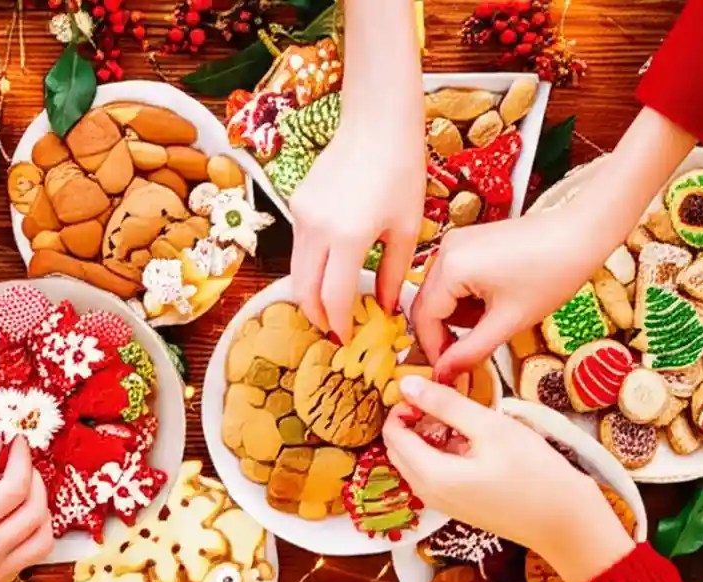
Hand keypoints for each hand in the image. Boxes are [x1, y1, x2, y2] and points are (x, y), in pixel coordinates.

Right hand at [0, 435, 51, 581]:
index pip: (13, 489)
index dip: (22, 461)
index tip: (18, 443)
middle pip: (35, 511)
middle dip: (36, 480)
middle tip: (21, 464)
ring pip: (43, 537)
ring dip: (42, 509)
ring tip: (23, 492)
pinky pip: (32, 555)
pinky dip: (32, 532)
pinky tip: (15, 518)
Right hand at [289, 117, 425, 341]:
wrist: (376, 123)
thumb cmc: (401, 171)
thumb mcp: (406, 229)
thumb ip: (393, 274)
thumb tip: (383, 307)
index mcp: (349, 237)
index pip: (333, 297)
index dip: (338, 323)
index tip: (347, 337)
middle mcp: (317, 228)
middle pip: (304, 289)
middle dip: (317, 315)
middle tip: (334, 328)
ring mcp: (302, 215)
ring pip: (296, 270)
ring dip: (311, 292)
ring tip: (332, 303)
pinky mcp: (297, 203)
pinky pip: (299, 246)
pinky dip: (311, 265)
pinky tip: (332, 267)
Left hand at [383, 376, 633, 581]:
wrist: (567, 523)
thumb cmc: (535, 473)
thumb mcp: (490, 428)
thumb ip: (445, 404)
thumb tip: (406, 384)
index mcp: (430, 476)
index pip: (392, 434)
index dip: (404, 405)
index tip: (432, 388)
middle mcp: (428, 494)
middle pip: (399, 448)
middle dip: (412, 419)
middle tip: (447, 399)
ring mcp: (443, 503)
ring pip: (417, 460)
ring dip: (429, 435)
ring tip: (466, 417)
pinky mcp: (459, 504)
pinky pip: (435, 472)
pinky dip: (444, 451)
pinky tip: (475, 440)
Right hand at [412, 207, 613, 381]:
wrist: (579, 235)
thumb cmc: (551, 273)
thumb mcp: (508, 322)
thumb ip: (470, 351)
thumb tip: (444, 374)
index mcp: (452, 267)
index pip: (424, 319)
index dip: (433, 349)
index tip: (448, 370)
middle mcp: (446, 250)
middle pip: (427, 304)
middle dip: (443, 333)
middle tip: (464, 357)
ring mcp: (456, 242)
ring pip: (440, 293)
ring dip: (457, 316)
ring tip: (490, 325)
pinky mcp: (469, 241)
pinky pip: (453, 277)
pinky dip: (466, 298)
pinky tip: (493, 304)